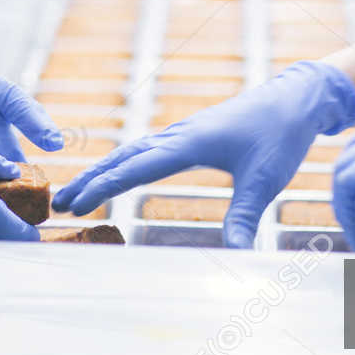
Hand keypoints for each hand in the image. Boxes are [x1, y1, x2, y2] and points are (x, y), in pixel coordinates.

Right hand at [51, 61, 354, 247]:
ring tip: (78, 191)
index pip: (137, 167)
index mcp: (189, 142)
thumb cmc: (280, 135)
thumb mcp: (265, 180)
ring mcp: (182, 132)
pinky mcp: (190, 133)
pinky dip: (123, 161)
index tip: (77, 201)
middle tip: (60, 202)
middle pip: (123, 156)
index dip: (104, 185)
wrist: (294, 98)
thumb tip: (236, 256)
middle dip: (90, 179)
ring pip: (131, 150)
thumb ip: (245, 217)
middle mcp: (178, 134)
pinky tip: (119, 170)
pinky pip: (145, 147)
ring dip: (103, 170)